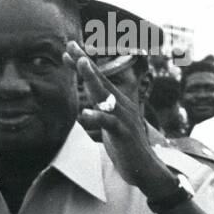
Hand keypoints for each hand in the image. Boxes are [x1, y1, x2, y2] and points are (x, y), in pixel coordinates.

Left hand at [65, 41, 173, 197]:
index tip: (68, 49)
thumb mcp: (110, 125)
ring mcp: (123, 116)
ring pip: (105, 93)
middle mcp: (121, 104)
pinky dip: (97, 117)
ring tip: (81, 63)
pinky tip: (84, 113)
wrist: (145, 168)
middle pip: (100, 79)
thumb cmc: (125, 146)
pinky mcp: (123, 132)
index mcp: (115, 102)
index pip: (97, 79)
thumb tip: (87, 109)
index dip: (82, 64)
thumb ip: (100, 113)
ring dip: (93, 77)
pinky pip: (109, 122)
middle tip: (71, 44)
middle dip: (84, 61)